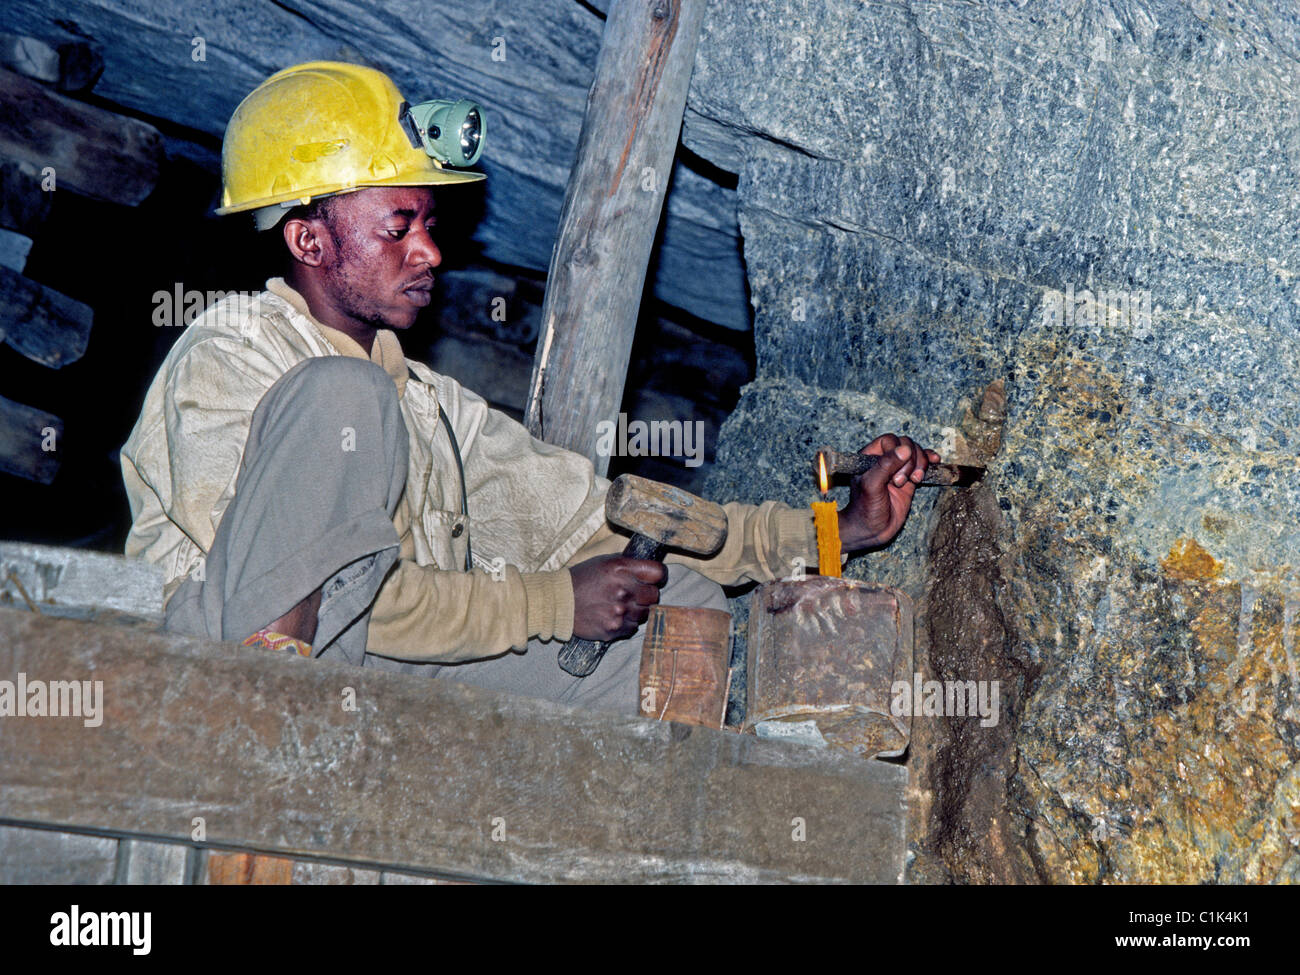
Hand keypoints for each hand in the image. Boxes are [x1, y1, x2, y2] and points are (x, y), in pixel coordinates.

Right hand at [569, 554, 666, 641]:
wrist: (558, 602)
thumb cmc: (581, 579)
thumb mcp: (604, 562)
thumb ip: (628, 564)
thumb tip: (649, 567)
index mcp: (621, 568)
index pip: (659, 573)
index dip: (659, 576)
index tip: (655, 579)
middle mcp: (623, 589)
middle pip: (655, 595)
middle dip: (647, 595)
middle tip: (635, 594)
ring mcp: (619, 611)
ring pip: (646, 613)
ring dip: (637, 610)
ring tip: (621, 606)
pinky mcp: (614, 629)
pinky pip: (633, 628)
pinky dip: (627, 623)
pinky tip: (614, 616)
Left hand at [837, 434, 940, 550]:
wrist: (872, 530)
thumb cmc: (865, 509)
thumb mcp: (872, 485)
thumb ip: (885, 465)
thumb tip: (905, 449)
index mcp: (870, 456)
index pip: (889, 440)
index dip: (897, 452)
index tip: (895, 474)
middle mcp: (884, 460)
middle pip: (906, 444)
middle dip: (910, 461)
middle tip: (901, 482)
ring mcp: (898, 469)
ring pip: (916, 453)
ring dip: (921, 463)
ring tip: (915, 480)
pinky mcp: (909, 480)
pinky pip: (922, 464)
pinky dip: (930, 461)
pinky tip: (935, 461)